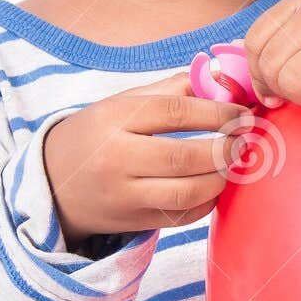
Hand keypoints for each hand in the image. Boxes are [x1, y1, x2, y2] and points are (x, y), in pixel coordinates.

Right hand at [41, 71, 253, 252]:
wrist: (55, 184)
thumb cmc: (100, 134)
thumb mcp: (124, 102)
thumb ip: (173, 89)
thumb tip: (223, 78)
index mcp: (114, 119)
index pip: (175, 113)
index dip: (217, 113)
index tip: (242, 113)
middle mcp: (116, 159)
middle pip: (184, 156)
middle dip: (225, 147)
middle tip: (245, 139)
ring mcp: (125, 196)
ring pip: (187, 192)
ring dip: (222, 176)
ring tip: (234, 161)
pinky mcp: (136, 222)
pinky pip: (184, 216)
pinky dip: (209, 200)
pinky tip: (217, 183)